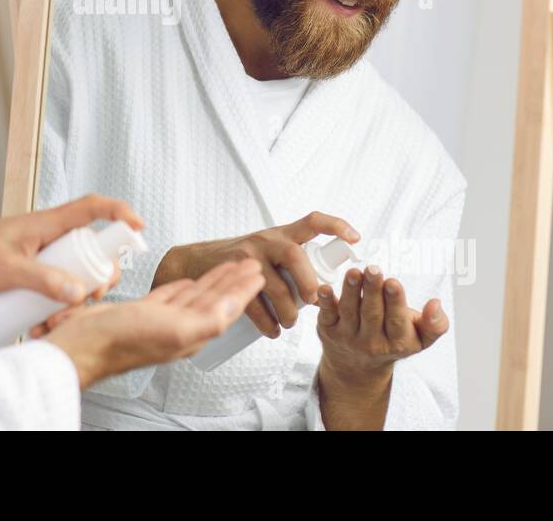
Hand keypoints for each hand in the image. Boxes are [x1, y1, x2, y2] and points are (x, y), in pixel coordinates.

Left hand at [0, 194, 143, 304]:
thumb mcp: (6, 270)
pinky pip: (57, 285)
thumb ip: (42, 280)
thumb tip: (78, 293)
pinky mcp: (31, 273)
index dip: (119, 213)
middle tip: (94, 297)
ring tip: (57, 318)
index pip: (92, 208)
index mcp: (46, 223)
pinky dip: (59, 303)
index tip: (138, 228)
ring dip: (77, 294)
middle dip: (101, 273)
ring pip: (76, 270)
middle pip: (92, 247)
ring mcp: (40, 255)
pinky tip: (45, 323)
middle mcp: (48, 236)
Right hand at [39, 259, 265, 388]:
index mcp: (191, 333)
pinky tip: (190, 280)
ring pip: (195, 295)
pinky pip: (171, 295)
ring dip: (213, 280)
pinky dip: (184, 285)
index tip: (257, 271)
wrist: (82, 345)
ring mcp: (160, 320)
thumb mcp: (173, 329)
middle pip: (215, 299)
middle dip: (233, 281)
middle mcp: (179, 327)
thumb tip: (237, 304)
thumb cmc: (123, 340)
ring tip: (228, 266)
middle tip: (250, 262)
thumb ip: (209, 319)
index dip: (243, 289)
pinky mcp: (142, 312)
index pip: (226, 307)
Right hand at [152, 211, 359, 338]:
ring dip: (287, 311)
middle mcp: (266, 240)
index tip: (356, 239)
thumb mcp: (268, 250)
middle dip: (308, 281)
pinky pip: (254, 302)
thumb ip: (291, 262)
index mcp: (281, 233)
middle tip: (313, 302)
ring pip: (275, 284)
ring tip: (290, 325)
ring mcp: (248, 255)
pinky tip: (273, 331)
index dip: (336, 225)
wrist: (196, 262)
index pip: (312, 221)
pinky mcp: (232, 273)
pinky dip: (267, 322)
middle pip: (293, 254)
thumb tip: (326, 289)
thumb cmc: (243, 261)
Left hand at [316, 265, 447, 382]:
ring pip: (350, 311)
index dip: (394, 301)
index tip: (392, 282)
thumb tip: (436, 303)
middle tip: (373, 270)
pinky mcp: (328, 331)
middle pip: (372, 313)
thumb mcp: (419, 339)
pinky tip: (325, 288)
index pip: (396, 321)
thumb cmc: (392, 341)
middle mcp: (371, 343)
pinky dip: (324, 302)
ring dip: (351, 291)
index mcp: (397, 342)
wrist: (357, 367)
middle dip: (372, 290)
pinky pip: (326, 315)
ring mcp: (347, 337)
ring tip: (354, 272)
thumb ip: (435, 324)